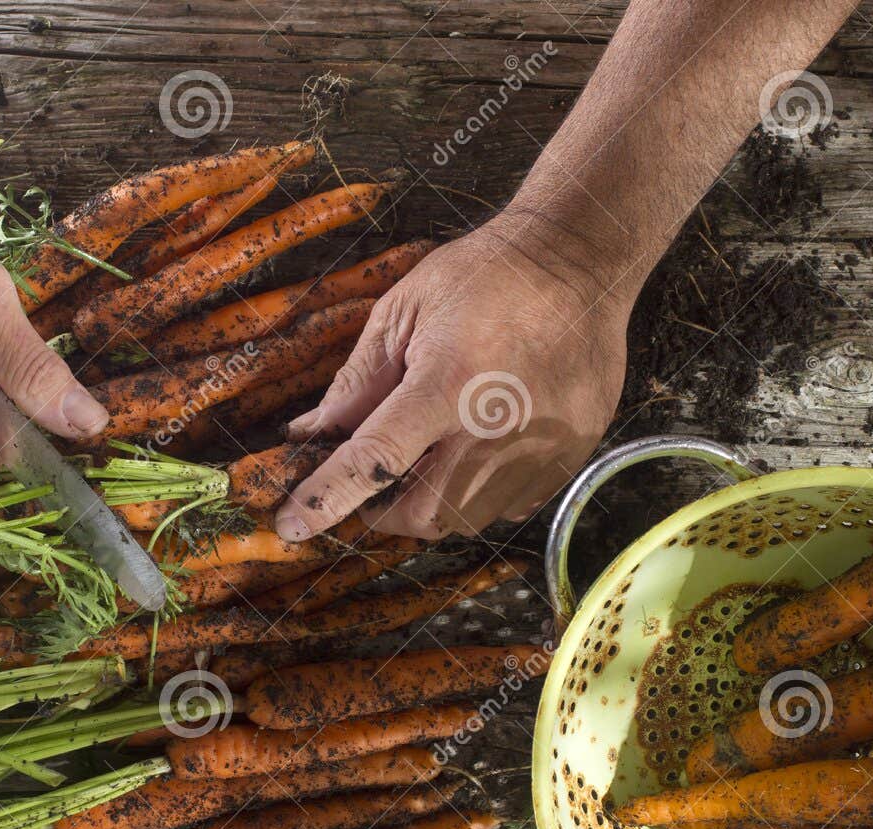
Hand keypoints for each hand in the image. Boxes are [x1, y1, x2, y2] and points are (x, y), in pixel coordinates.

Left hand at [274, 213, 633, 539]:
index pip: (373, 461)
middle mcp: (495, 430)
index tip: (291, 524)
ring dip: (430, 504)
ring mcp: (539, 450)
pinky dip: (476, 496)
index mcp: (446, 385)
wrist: (581, 261)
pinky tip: (474, 453)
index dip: (325, 499)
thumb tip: (312, 433)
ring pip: (465, 520)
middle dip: (384, 511)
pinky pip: (507, 507)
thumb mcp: (405, 312)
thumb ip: (357, 381)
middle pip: (421, 514)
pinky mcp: (567, 459)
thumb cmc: (486, 276)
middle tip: (375, 480)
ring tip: (429, 460)